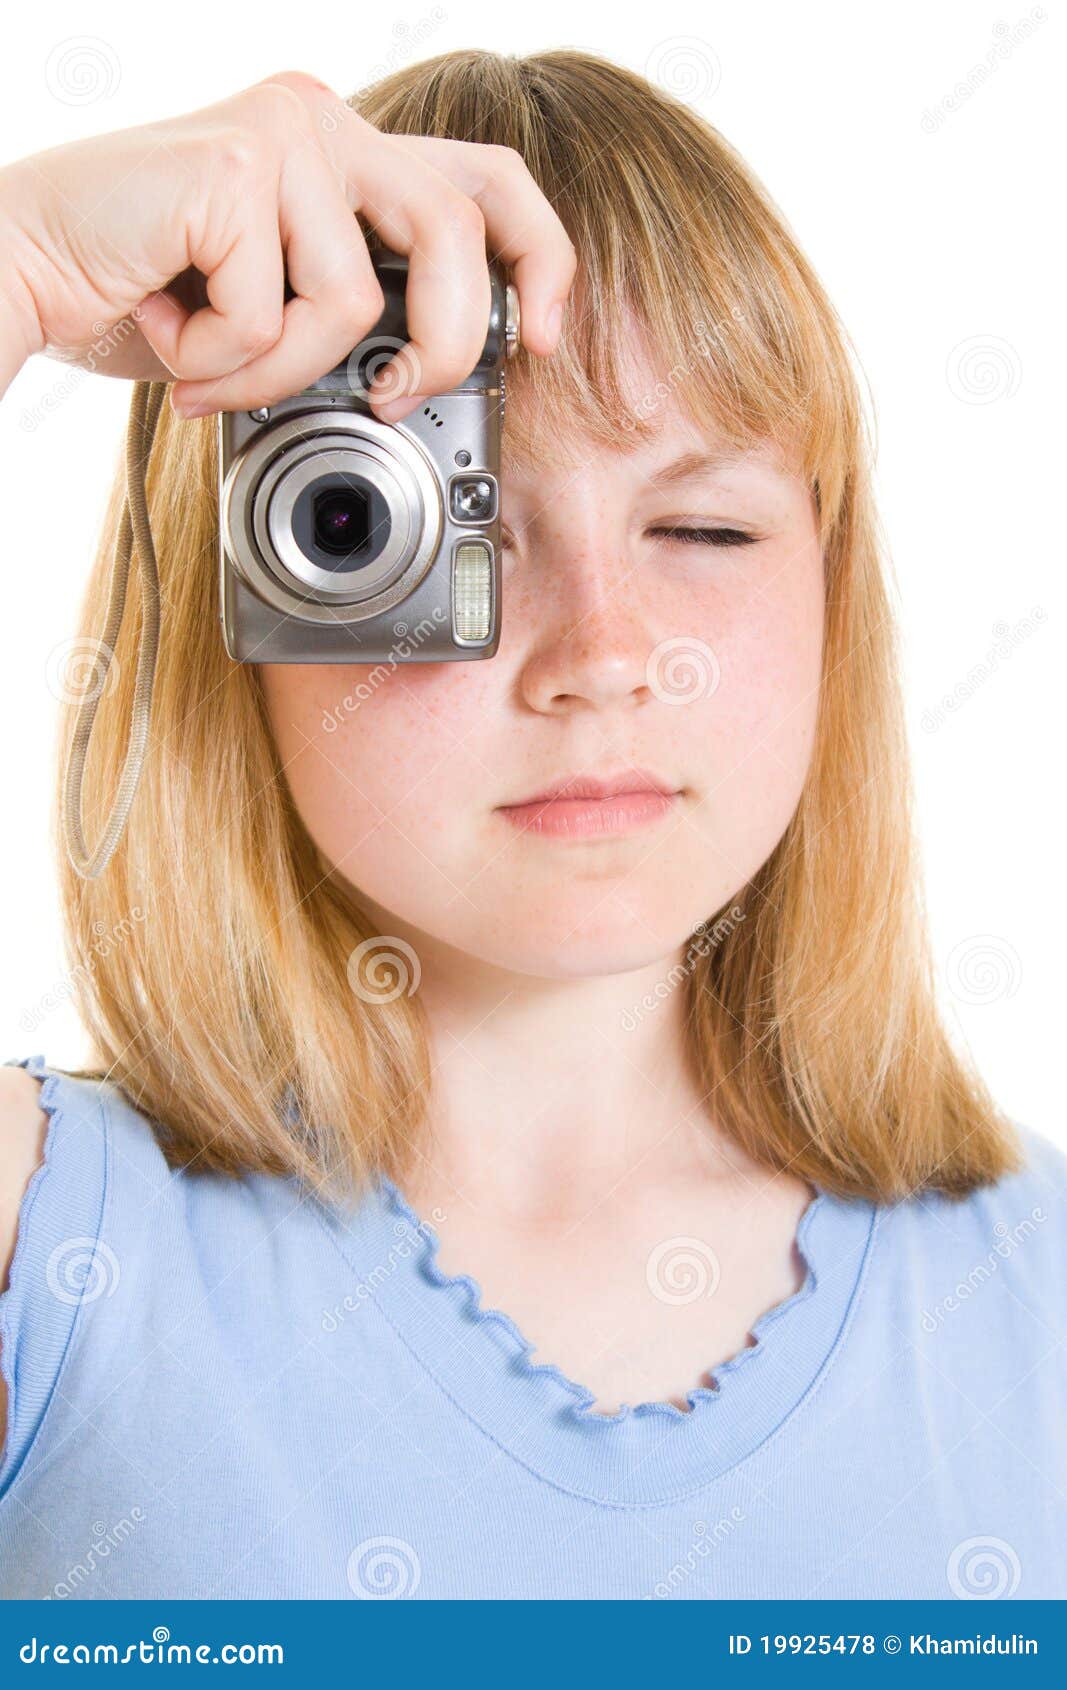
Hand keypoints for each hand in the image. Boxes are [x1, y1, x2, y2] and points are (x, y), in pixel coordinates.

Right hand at [0, 68, 576, 419]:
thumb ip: (351, 307)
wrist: (18, 268)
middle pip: (457, 234)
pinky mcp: (237, 170)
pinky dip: (227, 364)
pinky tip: (173, 342)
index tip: (544, 339)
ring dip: (281, 371)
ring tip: (212, 369)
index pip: (487, 181)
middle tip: (387, 398)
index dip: (541, 258)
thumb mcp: (275, 301)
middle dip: (444, 344)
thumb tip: (432, 372)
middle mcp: (322, 122)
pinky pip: (279, 315)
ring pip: (355, 301)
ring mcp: (283, 137)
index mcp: (345, 148)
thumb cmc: (139, 292)